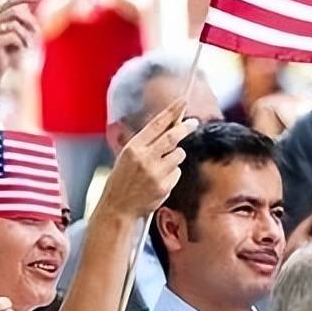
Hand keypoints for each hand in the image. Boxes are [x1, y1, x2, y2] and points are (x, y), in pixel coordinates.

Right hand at [0, 0, 40, 83]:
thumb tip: (33, 9)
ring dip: (25, 36)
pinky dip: (20, 44)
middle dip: (29, 20)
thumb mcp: (19, 36)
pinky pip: (13, 37)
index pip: (10, 2)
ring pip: (15, 25)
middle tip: (36, 32)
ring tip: (26, 45)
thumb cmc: (9, 54)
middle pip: (14, 11)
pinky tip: (18, 50)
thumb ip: (24, 23)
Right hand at [97, 97, 196, 219]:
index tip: (183, 101)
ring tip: (161, 167)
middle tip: (193, 122)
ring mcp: (155, 173)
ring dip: (175, 157)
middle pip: (172, 136)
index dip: (171, 111)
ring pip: (178, 154)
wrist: (118, 208)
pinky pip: (177, 172)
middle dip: (185, 127)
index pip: (156, 124)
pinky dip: (172, 174)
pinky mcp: (164, 186)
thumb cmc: (122, 181)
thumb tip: (170, 125)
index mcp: (133, 148)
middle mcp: (144, 158)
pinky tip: (159, 181)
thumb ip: (147, 142)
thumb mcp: (127, 157)